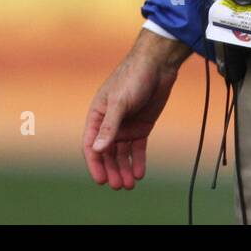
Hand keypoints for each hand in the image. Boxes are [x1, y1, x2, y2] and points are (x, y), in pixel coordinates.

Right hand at [82, 31, 186, 188]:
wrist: (158, 64)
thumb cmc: (133, 77)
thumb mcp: (119, 102)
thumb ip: (109, 126)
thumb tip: (98, 149)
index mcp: (97, 116)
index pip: (91, 146)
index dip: (95, 164)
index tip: (101, 180)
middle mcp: (110, 124)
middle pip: (107, 153)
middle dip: (112, 170)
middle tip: (118, 185)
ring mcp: (126, 125)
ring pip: (122, 153)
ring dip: (124, 168)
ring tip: (129, 185)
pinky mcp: (142, 126)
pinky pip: (138, 147)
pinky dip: (138, 160)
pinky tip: (139, 172)